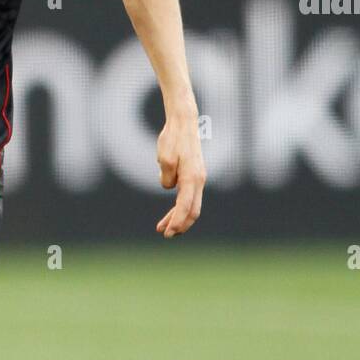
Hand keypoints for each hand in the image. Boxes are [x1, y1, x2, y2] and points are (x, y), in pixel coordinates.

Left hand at [155, 110, 204, 237]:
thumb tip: (169, 188)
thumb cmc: (173, 139)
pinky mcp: (194, 176)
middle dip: (179, 225)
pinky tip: (169, 213)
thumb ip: (167, 176)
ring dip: (178, 218)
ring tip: (161, 227)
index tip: (166, 233)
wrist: (184, 124)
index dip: (176, 222)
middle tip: (165, 235)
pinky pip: (188, 197)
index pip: (185, 207)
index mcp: (192, 178)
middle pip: (192, 211)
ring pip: (191, 205)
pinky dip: (179, 207)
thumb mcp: (164, 158)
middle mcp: (199, 180)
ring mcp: (198, 178)